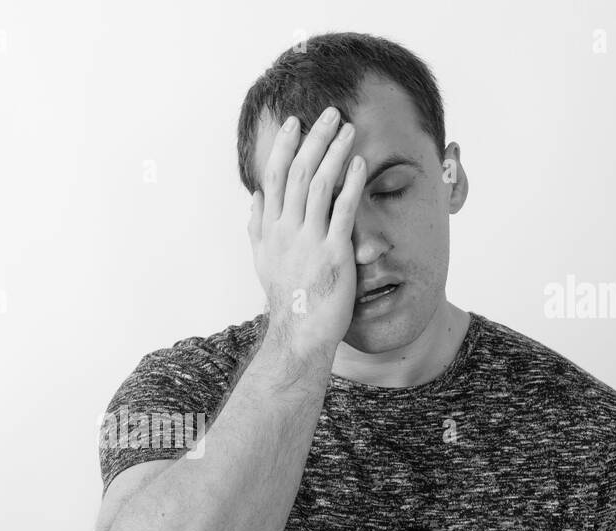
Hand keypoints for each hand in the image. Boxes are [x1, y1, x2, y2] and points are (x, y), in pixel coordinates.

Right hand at [248, 107, 366, 360]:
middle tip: (329, 113)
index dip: (283, 147)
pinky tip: (359, 163)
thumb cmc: (286, 298)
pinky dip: (351, 183)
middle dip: (313, 138)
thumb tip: (255, 197)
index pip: (273, 177)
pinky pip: (342, 210)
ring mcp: (309, 241)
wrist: (299, 332)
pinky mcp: (333, 253)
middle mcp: (286, 230)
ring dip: (334, 152)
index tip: (295, 123)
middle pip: (297, 172)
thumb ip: (258, 226)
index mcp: (269, 229)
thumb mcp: (263, 260)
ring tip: (348, 129)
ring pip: (318, 184)